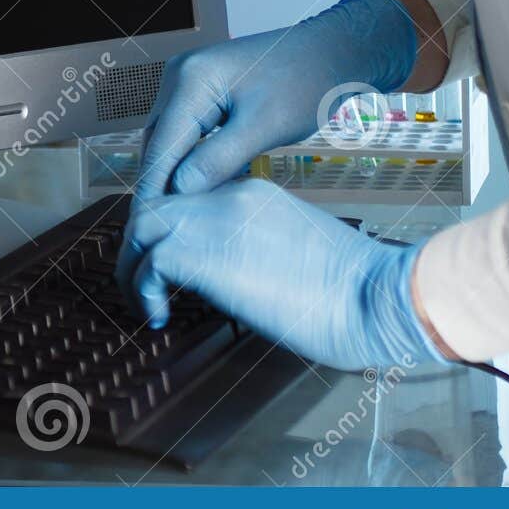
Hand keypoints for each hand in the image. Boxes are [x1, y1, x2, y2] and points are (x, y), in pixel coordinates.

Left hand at [117, 177, 441, 370]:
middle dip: (141, 244)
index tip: (168, 264)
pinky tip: (160, 316)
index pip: (188, 197)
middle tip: (145, 283)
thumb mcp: (292, 249)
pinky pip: (147, 264)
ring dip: (134, 267)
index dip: (169, 231)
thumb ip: (253, 245)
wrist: (374, 296)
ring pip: (141, 228)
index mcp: (251, 193)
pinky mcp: (202, 255)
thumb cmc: (352, 290)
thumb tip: (224, 273)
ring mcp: (211, 222)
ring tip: (145, 302)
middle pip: (156, 205)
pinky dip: (143, 291)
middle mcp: (226, 197)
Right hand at [134, 0, 416, 201]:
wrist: (332, 50)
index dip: (154, 189)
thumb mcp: (265, 126)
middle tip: (159, 230)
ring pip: (168, 137)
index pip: (161, 147)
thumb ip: (218, 159)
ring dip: (171, 173)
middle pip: (157, 142)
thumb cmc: (307, 83)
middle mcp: (179, 75)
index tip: (150, 229)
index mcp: (191, 81)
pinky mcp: (201, 88)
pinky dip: (187, 157)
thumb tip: (179, 192)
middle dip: (158, 184)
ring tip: (173, 216)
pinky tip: (193, 185)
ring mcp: (187, 79)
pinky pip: (185, 129)